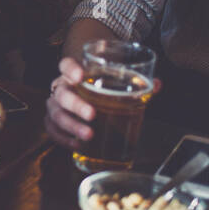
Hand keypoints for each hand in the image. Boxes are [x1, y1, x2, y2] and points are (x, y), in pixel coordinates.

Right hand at [46, 57, 161, 148]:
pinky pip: (52, 129)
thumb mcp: (115, 83)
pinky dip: (63, 138)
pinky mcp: (53, 121)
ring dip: (71, 125)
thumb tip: (156, 84)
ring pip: (55, 113)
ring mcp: (55, 105)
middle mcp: (62, 87)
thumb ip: (135, 83)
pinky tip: (77, 144)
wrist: (83, 94)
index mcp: (74, 73)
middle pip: (62, 93)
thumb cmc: (99, 88)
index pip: (66, 65)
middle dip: (75, 105)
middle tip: (92, 114)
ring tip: (88, 135)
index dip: (70, 70)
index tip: (80, 76)